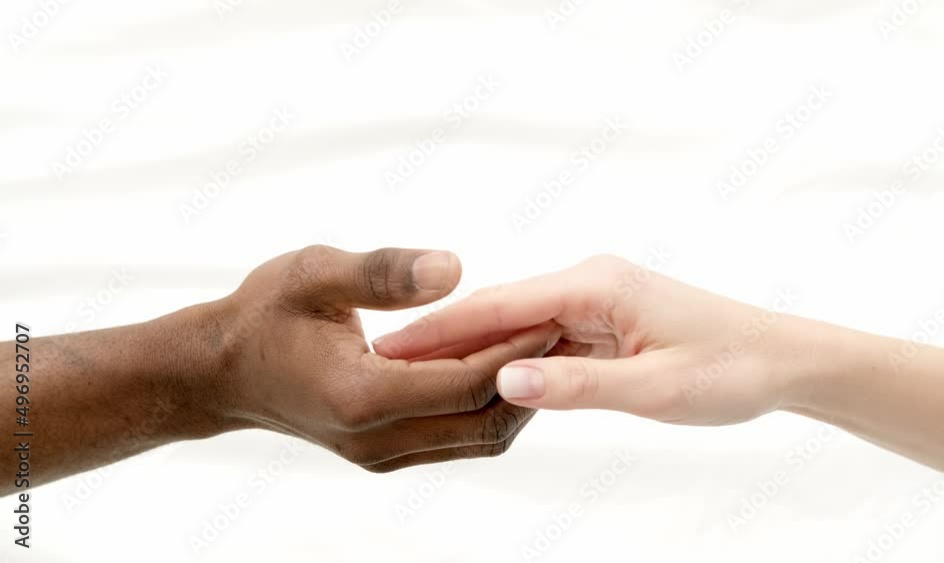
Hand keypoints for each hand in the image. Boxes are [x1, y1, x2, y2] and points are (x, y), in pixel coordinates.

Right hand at [207, 245, 559, 471]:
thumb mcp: (314, 272)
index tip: (550, 315)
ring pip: (477, 438)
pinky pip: (457, 439)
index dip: (515, 349)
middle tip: (561, 332)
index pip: (466, 382)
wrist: (220, 371)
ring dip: (514, 395)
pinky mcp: (385, 454)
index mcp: (362, 396)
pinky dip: (487, 406)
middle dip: (528, 376)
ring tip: (541, 347)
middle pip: (484, 421)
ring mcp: (382, 455)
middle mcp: (377, 439)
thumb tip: (454, 268)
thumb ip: (384, 272)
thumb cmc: (263, 313)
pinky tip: (500, 365)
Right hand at [374, 255, 799, 425]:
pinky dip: (507, 358)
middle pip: (498, 311)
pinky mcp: (602, 321)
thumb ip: (578, 385)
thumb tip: (503, 382)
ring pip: (516, 327)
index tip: (386, 345)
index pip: (498, 305)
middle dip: (441, 336)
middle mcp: (589, 283)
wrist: (782, 360)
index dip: (439, 328)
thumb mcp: (655, 388)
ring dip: (469, 349)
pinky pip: (542, 339)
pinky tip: (477, 378)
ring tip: (414, 373)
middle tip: (379, 360)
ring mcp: (594, 301)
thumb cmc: (731, 370)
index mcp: (596, 285)